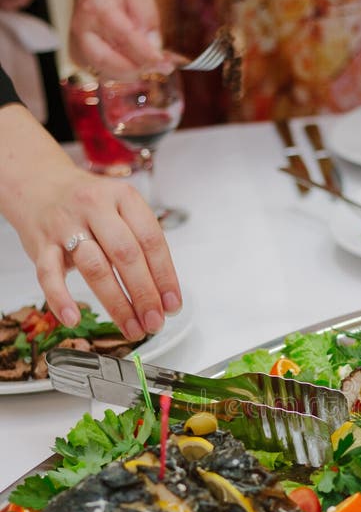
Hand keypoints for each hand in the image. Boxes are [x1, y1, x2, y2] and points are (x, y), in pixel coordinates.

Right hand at [21, 167, 181, 338]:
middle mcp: (95, 207)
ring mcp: (66, 225)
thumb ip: (140, 244)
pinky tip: (73, 319)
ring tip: (132, 328)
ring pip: (94, 268)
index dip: (165, 276)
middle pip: (126, 255)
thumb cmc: (87, 206)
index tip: (173, 305)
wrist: (37, 183)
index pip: (151, 240)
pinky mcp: (40, 243)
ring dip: (117, 304)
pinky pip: (48, 274)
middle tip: (155, 322)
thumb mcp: (120, 210)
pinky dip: (60, 298)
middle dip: (145, 294)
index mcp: (123, 198)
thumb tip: (162, 293)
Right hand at [69, 0, 169, 76]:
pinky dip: (125, 74)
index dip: (145, 52)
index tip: (164, 62)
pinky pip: (106, 75)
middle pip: (108, 60)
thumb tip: (153, 46)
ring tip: (152, 64)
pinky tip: (137, 64)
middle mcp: (81, 28)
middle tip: (160, 67)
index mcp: (96, 6)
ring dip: (133, 74)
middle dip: (137, 69)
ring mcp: (78, 46)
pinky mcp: (81, 60)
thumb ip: (147, 17)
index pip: (123, 35)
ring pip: (107, 73)